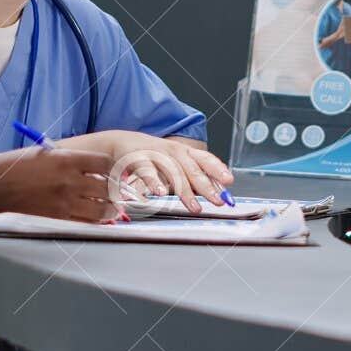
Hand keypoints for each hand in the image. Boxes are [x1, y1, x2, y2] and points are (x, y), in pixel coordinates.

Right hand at [0, 146, 114, 223]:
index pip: (105, 163)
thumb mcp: (42, 153)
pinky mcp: (58, 219)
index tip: (114, 171)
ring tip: (111, 207)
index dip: (113, 168)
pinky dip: (95, 220)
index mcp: (66, 160)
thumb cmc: (12, 168)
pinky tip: (95, 216)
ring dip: (110, 208)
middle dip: (115, 190)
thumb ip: (67, 158)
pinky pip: (86, 222)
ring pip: (102, 209)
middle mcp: (69, 181)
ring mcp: (65, 202)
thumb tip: (89, 166)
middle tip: (116, 191)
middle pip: (108, 187)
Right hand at [74, 130, 233, 213]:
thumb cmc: (152, 156)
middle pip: (192, 169)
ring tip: (194, 206)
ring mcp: (156, 154)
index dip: (217, 169)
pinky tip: (161, 193)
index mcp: (184, 152)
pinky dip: (155, 182)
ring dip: (185, 190)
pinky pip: (148, 172)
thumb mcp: (175, 164)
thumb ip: (194, 177)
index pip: (205, 159)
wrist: (120, 143)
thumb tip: (217, 191)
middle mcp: (173, 151)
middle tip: (217, 201)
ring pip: (173, 172)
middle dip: (206, 187)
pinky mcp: (138, 159)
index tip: (229, 181)